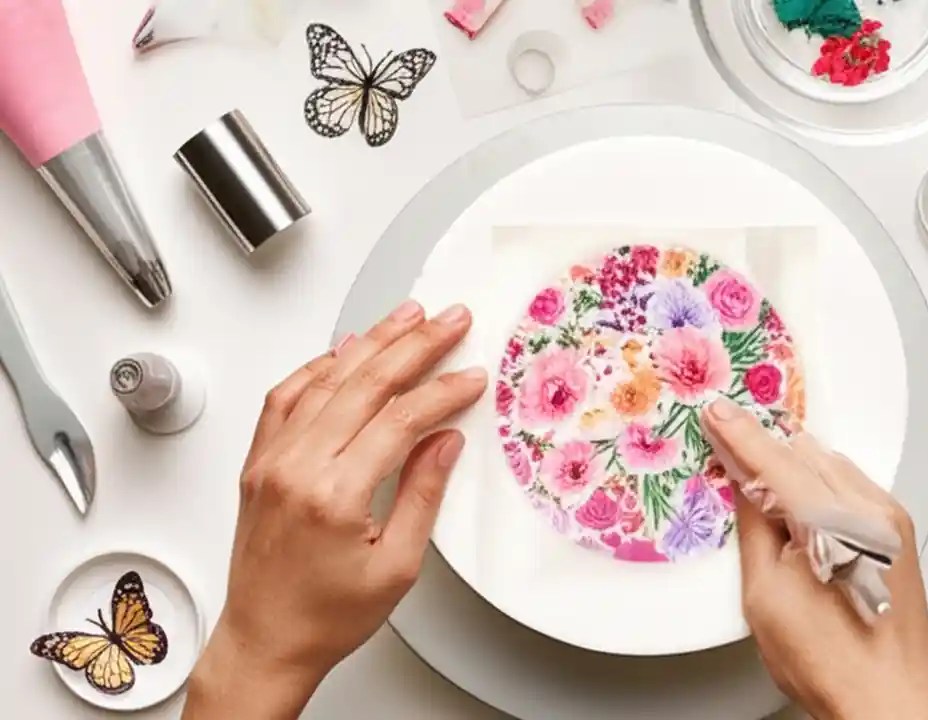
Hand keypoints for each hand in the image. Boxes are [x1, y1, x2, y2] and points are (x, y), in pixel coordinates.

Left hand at [184, 300, 486, 719]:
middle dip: (414, 345)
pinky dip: (317, 367)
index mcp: (333, 495)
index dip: (442, 392)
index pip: (399, 420)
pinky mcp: (258, 463)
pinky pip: (285, 398)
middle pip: (363, 384)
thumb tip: (444, 441)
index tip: (470, 377)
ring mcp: (271, 461)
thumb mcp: (395, 567)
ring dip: (370, 343)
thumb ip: (422, 495)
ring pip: (324, 380)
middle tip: (448, 320)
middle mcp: (296, 468)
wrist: (265, 641)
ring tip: (405, 317)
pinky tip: (343, 351)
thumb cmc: (325, 617)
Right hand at [700, 398, 927, 719]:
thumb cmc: (833, 662)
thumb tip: (743, 483)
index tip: (718, 413)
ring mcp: (889, 520)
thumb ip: (754, 525)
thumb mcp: (766, 594)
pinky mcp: (896, 532)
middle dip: (765, 451)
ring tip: (759, 487)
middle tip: (727, 450)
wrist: (888, 697)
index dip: (740, 434)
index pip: (775, 459)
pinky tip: (798, 506)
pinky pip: (850, 486)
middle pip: (805, 454)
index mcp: (835, 522)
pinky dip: (819, 484)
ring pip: (830, 465)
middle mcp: (870, 512)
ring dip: (793, 467)